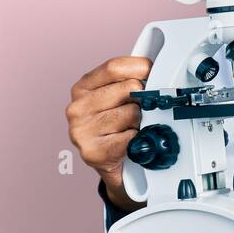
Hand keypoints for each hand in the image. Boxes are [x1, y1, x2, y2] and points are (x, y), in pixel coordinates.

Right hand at [66, 55, 150, 210]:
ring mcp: (82, 131)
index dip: (141, 68)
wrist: (109, 164)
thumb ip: (129, 79)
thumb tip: (156, 71)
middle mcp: (77, 108)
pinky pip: (132, 137)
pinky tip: (129, 144)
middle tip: (138, 112)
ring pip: (133, 113)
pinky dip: (138, 140)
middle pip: (129, 89)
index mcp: (82, 88)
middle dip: (142, 100)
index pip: (114, 67)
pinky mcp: (93, 153)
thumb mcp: (116, 96)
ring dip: (139, 122)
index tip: (153, 74)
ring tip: (129, 130)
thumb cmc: (115, 127)